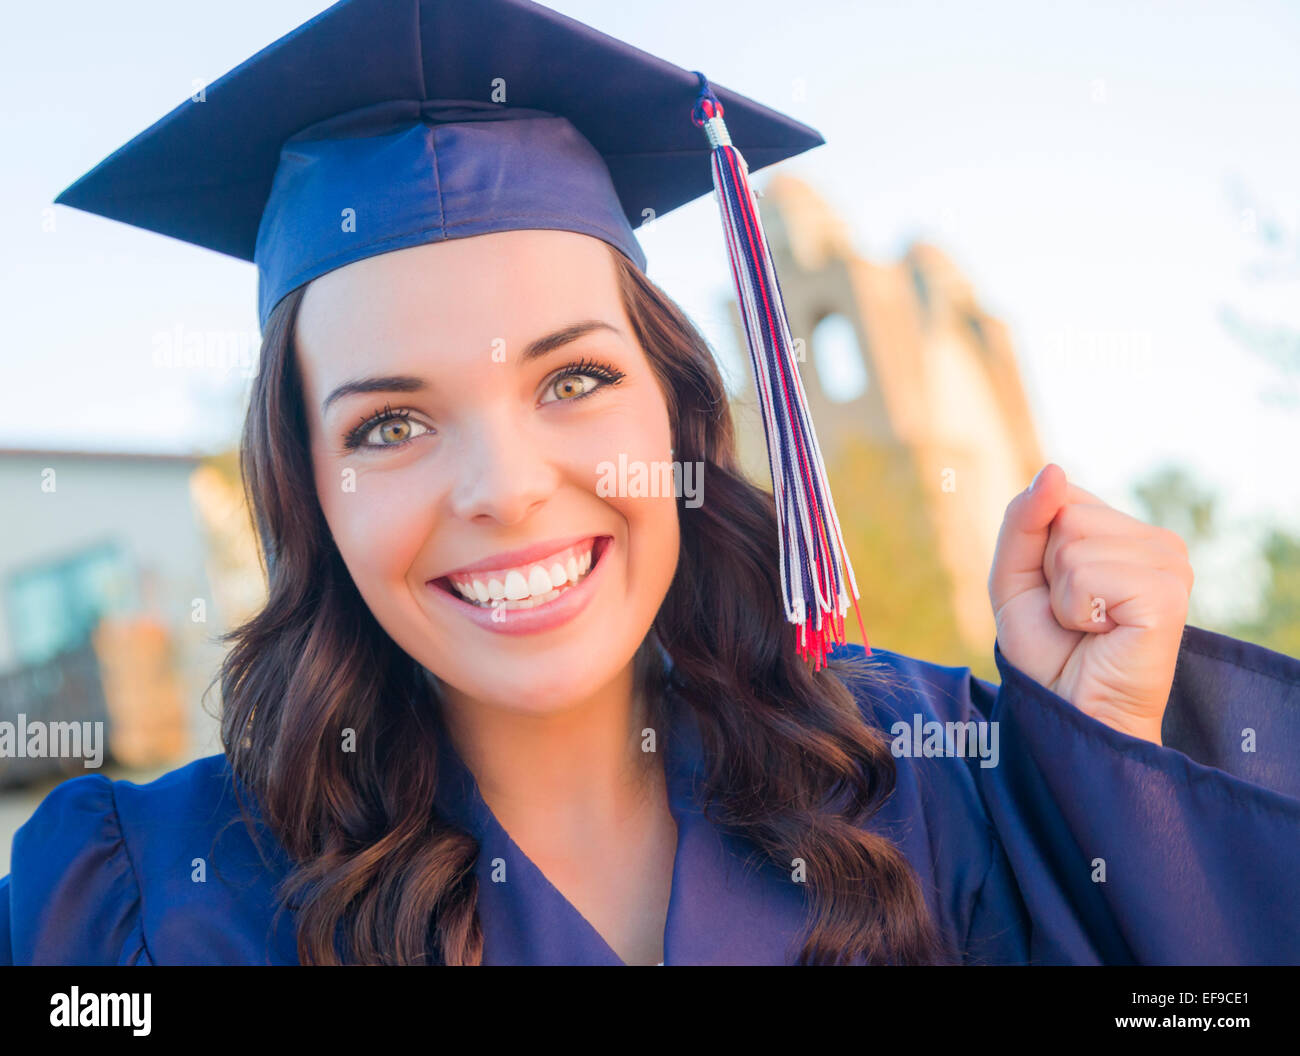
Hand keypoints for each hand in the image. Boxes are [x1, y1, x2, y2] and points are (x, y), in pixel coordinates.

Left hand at [987, 463, 1192, 744]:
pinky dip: (1076, 611)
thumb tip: (1054, 469)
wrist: (1072, 712)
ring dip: (1062, 595)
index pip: (1059, 495)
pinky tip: (1104, 634)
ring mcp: (1170, 563)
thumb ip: (1023, 518)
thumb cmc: (1048, 651)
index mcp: (1126, 531)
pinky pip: (1087, 574)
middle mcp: (1156, 540)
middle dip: (1048, 572)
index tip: (1055, 591)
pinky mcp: (1168, 592)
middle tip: (1073, 617)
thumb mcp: (1014, 576)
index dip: (1036, 548)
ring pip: (1073, 541)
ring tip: (1089, 627)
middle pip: (1066, 514)